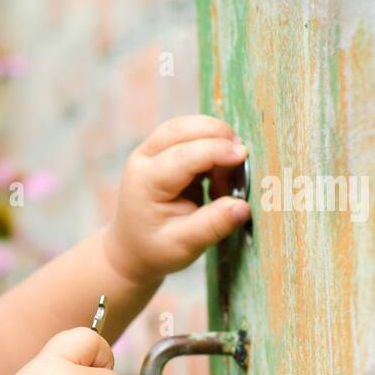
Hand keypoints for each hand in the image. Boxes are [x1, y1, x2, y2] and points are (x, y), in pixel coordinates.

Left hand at [104, 115, 251, 284]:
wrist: (132, 249)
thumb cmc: (156, 249)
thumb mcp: (184, 245)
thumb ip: (213, 225)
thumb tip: (242, 206)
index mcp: (144, 183)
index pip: (182, 156)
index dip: (214, 151)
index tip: (243, 156)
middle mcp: (143, 159)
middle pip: (181, 128)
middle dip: (217, 135)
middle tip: (242, 160)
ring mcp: (150, 151)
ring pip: (187, 126)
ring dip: (216, 140)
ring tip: (226, 179)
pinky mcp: (163, 150)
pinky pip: (192, 134)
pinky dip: (212, 146)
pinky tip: (217, 177)